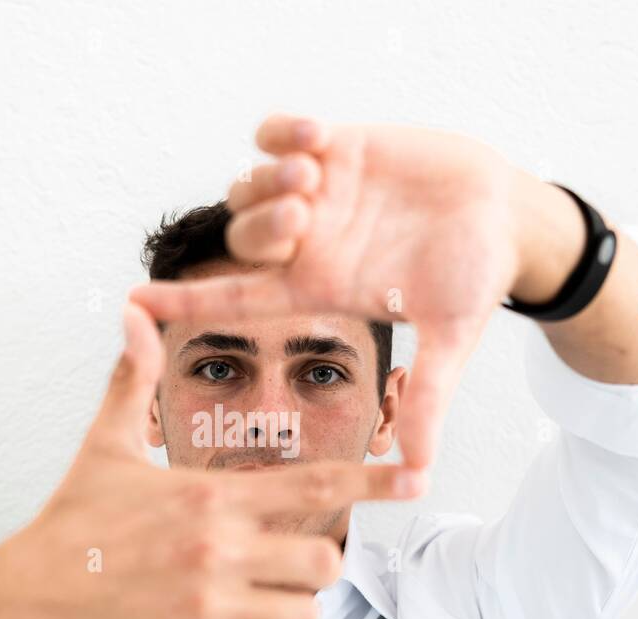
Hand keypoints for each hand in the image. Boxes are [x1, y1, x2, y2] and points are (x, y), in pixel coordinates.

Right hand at [0, 303, 424, 618]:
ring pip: (303, 616)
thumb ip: (130, 382)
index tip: (419, 476)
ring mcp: (208, 606)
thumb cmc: (71, 520)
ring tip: (247, 602)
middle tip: (282, 563)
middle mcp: (219, 549)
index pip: (313, 482)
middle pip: (326, 560)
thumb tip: (130, 314)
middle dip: (315, 563)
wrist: (26, 600)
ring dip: (287, 611)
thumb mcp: (103, 447)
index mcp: (210, 496)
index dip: (374, 479)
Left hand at [129, 115, 528, 469]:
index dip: (182, 301)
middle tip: (305, 215)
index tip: (131, 302)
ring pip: (251, 184)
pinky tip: (314, 136)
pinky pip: (280, 134)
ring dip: (270, 179)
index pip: (235, 297)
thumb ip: (430, 395)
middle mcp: (308, 243)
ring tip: (316, 177)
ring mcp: (319, 194)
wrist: (507, 217)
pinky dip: (283, 130)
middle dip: (259, 224)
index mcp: (319, 288)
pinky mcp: (338, 147)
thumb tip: (421, 469)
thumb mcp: (451, 336)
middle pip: (239, 236)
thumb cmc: (477, 277)